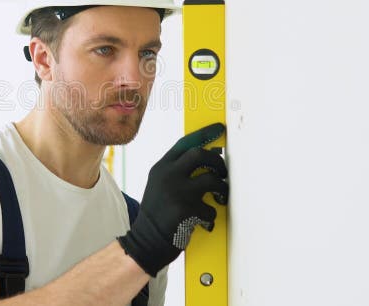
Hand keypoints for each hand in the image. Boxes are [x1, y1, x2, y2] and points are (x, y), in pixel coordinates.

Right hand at [117, 123, 227, 276]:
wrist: (146, 240)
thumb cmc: (158, 213)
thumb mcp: (160, 185)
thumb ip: (178, 171)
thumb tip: (210, 157)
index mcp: (161, 168)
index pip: (185, 143)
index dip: (204, 133)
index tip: (220, 129)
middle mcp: (167, 176)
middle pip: (200, 154)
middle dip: (217, 162)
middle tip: (223, 172)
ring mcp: (177, 192)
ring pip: (211, 179)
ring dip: (222, 188)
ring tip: (221, 196)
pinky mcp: (186, 210)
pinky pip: (210, 208)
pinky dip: (211, 215)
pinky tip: (205, 221)